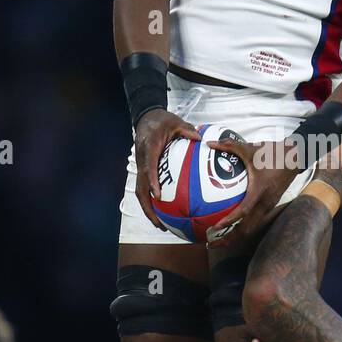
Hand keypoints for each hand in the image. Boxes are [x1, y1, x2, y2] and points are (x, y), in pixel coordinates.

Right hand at [134, 109, 200, 230]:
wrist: (146, 116)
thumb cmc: (162, 120)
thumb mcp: (176, 121)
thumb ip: (187, 130)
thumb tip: (201, 139)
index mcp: (149, 148)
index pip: (149, 167)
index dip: (152, 182)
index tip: (158, 196)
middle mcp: (142, 160)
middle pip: (140, 187)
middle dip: (147, 207)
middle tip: (159, 223)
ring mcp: (140, 166)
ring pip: (140, 191)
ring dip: (148, 209)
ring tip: (160, 224)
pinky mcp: (143, 169)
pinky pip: (145, 188)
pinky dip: (151, 202)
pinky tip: (163, 212)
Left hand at [205, 136, 299, 245]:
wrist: (294, 157)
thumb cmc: (272, 153)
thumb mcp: (250, 149)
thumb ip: (229, 146)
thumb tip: (210, 143)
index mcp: (259, 191)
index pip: (244, 211)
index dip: (230, 221)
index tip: (216, 227)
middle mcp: (264, 203)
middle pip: (246, 229)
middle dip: (229, 239)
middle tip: (211, 244)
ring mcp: (268, 206)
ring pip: (251, 228)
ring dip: (235, 237)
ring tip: (218, 242)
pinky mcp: (269, 206)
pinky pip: (254, 222)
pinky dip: (241, 228)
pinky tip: (230, 228)